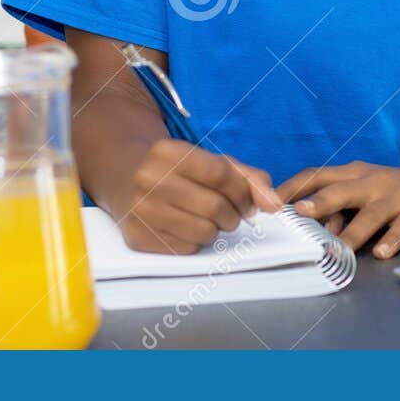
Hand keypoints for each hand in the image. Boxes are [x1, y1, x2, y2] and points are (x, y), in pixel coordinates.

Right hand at [118, 139, 280, 253]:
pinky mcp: (137, 237)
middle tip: (233, 214)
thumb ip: (246, 177)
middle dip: (234, 215)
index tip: (250, 202)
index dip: (243, 192)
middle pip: (215, 206)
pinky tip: (187, 227)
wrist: (125, 177)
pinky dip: (196, 242)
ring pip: (203, 232)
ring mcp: (140, 210)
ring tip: (209, 219)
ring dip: (216, 230)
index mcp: (167, 152)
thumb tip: (274, 203)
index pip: (220, 174)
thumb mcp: (208, 161)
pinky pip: (186, 249)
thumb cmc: (177, 170)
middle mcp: (149, 179)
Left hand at [277, 160, 399, 258]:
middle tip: (299, 214)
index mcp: (353, 174)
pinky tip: (381, 253)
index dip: (294, 187)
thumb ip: (339, 208)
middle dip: (319, 202)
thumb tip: (314, 231)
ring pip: (371, 214)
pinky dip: (392, 239)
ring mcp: (395, 197)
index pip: (317, 175)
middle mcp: (372, 182)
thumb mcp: (364, 191)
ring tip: (337, 248)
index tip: (271, 201)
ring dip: (353, 232)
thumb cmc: (392, 189)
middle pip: (341, 190)